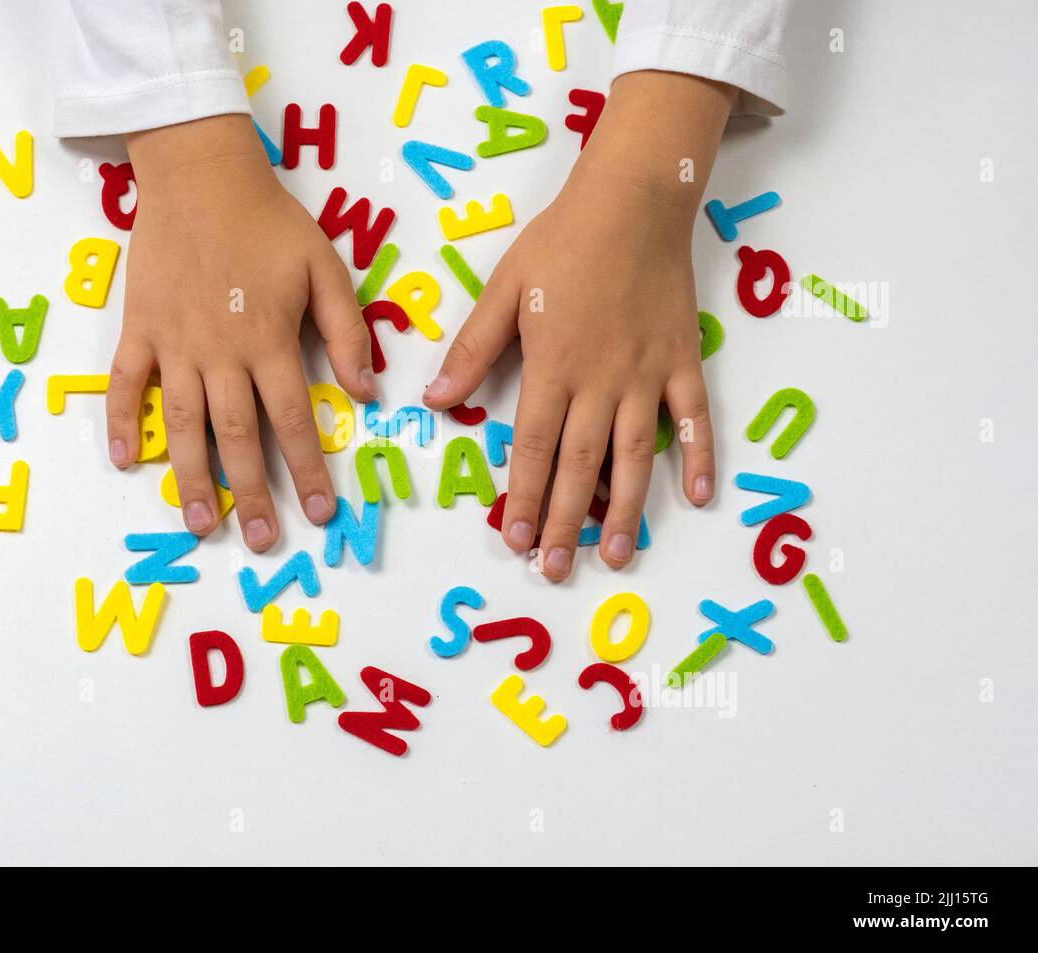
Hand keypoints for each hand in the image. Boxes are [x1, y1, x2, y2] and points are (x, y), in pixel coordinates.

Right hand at [110, 115, 374, 550]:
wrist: (199, 174)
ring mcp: (174, 345)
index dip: (307, 471)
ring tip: (199, 525)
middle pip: (236, 438)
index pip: (292, 421)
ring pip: (182, 425)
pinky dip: (122, 423)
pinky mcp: (138, 330)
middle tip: (260, 541)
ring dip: (191, 479)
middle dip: (251, 495)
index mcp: (268, 341)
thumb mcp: (325, 268)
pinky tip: (124, 462)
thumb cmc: (268, 221)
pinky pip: (125, 384)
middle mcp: (220, 354)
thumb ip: (346, 333)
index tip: (320, 513)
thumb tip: (367, 393)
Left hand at [422, 71, 735, 581]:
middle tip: (555, 569)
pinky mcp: (683, 360)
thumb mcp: (505, 290)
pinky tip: (698, 498)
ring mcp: (647, 375)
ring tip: (617, 555)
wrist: (633, 200)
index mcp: (553, 366)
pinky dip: (699, 456)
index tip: (514, 539)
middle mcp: (601, 381)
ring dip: (624, 509)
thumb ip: (473, 349)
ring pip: (634, 456)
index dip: (523, 497)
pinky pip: (693, 417)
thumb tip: (436, 401)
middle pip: (579, 465)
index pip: (533, 447)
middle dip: (565, 522)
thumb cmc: (562, 242)